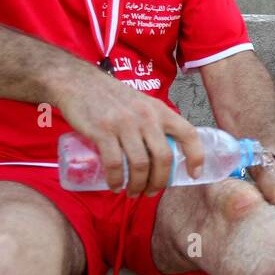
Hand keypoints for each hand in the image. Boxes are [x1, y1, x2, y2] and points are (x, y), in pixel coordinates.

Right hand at [53, 65, 203, 195]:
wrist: (78, 82)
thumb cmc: (112, 97)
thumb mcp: (142, 103)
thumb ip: (155, 122)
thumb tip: (166, 151)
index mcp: (160, 110)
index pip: (188, 133)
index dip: (196, 156)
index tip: (194, 174)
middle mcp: (146, 116)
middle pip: (163, 158)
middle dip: (160, 182)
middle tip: (151, 192)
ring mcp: (124, 124)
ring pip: (140, 165)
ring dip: (138, 185)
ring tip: (133, 192)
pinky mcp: (102, 131)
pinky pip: (114, 163)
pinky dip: (116, 180)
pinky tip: (115, 186)